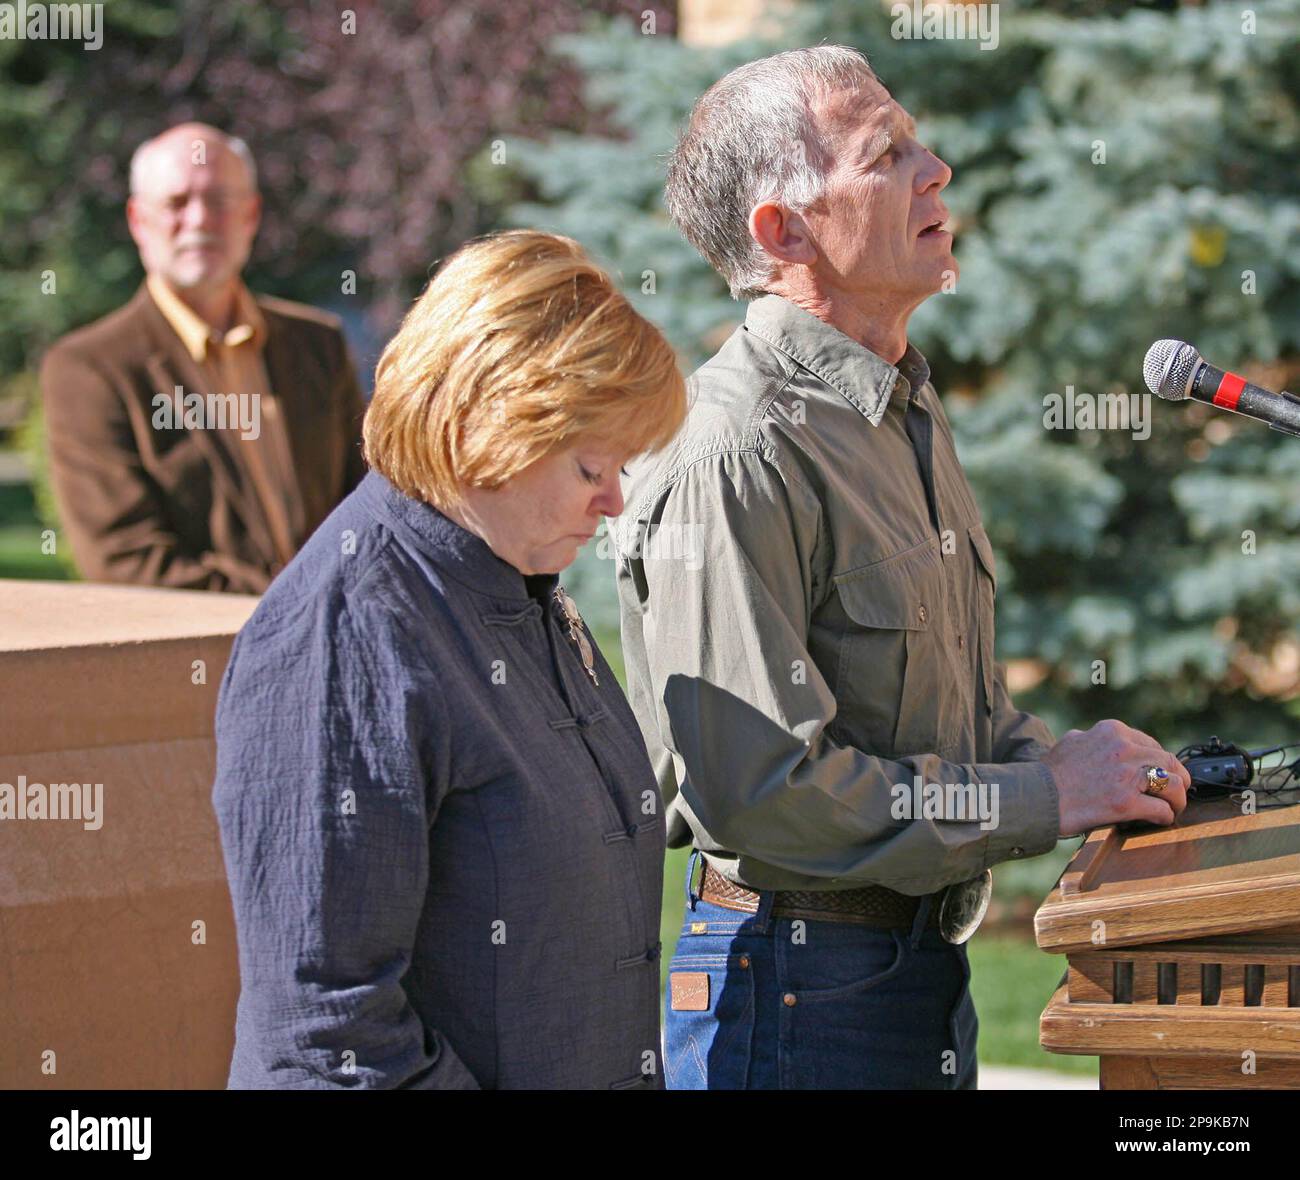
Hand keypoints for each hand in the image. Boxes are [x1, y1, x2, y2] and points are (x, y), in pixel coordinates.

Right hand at [1043, 718, 1190, 836]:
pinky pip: (1162, 809)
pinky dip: (1164, 816)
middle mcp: (1123, 748)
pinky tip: (1158, 820)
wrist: (1035, 797)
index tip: (1158, 775)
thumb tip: (1095, 739)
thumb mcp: (1071, 742)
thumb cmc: (1049, 774)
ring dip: (1177, 799)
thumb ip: (1091, 738)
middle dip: (1178, 779)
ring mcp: (1126, 775)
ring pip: (1173, 783)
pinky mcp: (1126, 802)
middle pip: (1169, 762)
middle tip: (1175, 793)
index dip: (1159, 763)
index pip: (1151, 744)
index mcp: (1111, 731)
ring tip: (1172, 808)